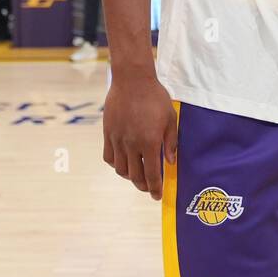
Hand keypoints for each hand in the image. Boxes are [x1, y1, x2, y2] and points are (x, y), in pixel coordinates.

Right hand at [103, 72, 177, 199]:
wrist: (132, 80)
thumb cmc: (155, 97)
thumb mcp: (170, 119)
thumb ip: (170, 142)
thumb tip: (170, 162)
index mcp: (149, 142)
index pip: (152, 174)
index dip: (155, 188)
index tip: (157, 196)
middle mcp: (132, 144)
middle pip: (135, 176)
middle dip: (143, 186)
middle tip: (149, 188)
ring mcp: (117, 139)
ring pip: (121, 169)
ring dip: (130, 176)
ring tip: (137, 175)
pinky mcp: (107, 133)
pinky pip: (109, 157)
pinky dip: (116, 164)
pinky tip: (124, 162)